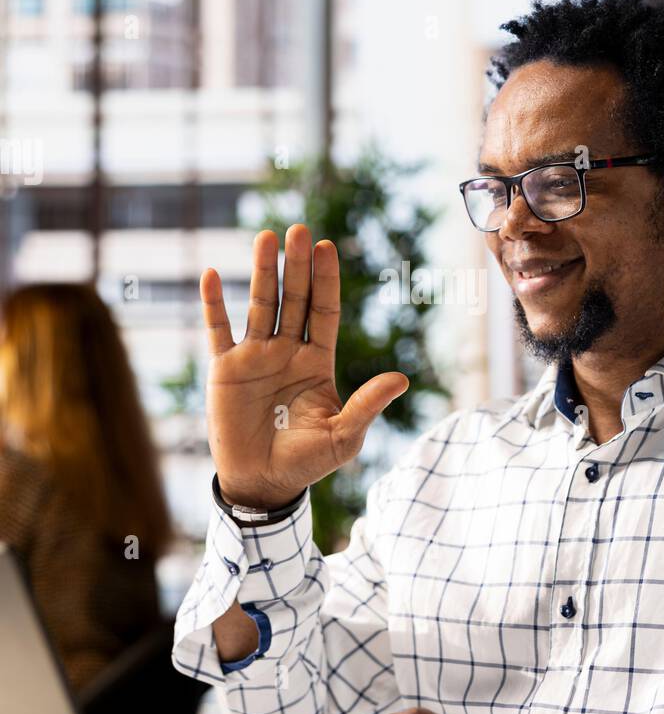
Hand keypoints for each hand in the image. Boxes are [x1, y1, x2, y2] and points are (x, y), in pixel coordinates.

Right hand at [201, 226, 408, 508]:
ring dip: (261, 272)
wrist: (262, 484)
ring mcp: (255, 357)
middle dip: (297, 266)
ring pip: (260, 305)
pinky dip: (214, 304)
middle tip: (300, 229)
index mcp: (317, 362)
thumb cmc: (307, 463)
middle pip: (294, 299)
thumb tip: (402, 379)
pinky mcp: (225, 369)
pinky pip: (218, 330)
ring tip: (265, 237)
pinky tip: (211, 275)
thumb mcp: (344, 437)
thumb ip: (368, 405)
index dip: (326, 281)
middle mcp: (287, 351)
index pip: (323, 312)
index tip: (329, 249)